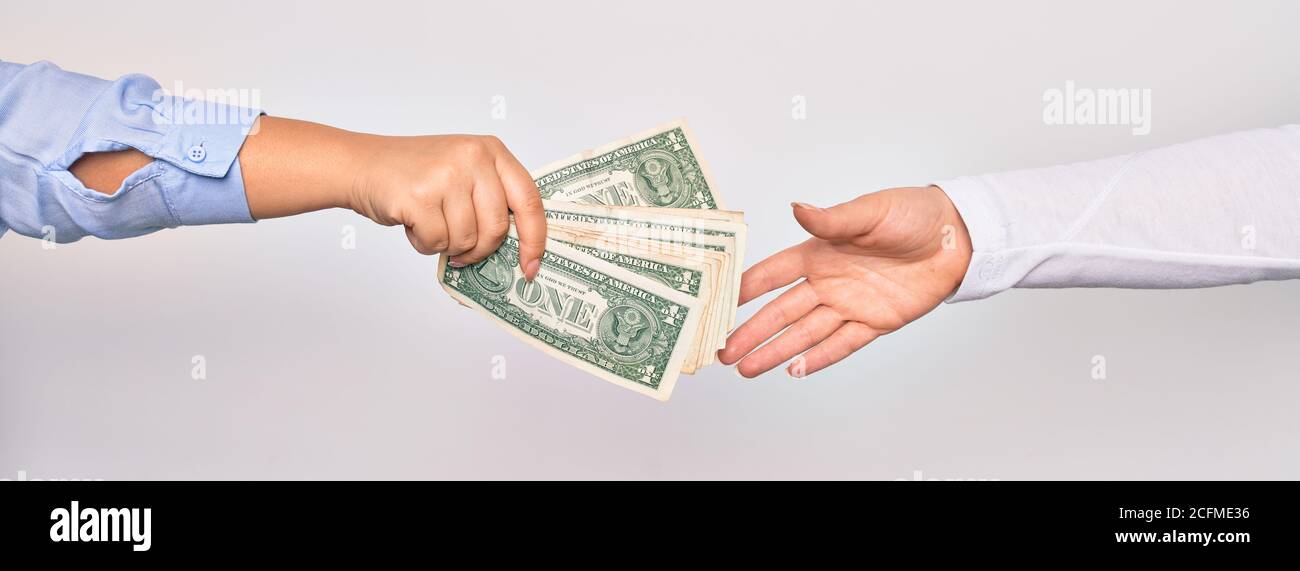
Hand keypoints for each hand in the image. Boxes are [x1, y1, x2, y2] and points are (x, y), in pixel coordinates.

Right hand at [347, 133, 544, 276]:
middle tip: (464, 251)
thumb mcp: (464, 171)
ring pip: (466, 239)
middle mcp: (473, 157)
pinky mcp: (419, 196)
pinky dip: (425, 244)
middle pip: (496, 228)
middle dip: (480, 250)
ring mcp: (446, 175)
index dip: (534, 239)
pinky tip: (414, 223)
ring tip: (430, 223)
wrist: (363, 165)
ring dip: (447, 245)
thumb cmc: (416, 175)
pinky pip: (437, 242)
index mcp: (491, 151)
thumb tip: (519, 250)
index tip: (531, 267)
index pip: (529, 200)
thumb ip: (492, 198)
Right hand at [718, 186, 971, 377]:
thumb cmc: (912, 214)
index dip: (745, 287)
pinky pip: (842, 344)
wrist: (957, 237)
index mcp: (820, 251)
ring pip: (804, 333)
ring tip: (746, 368)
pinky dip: (818, 358)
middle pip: (781, 312)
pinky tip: (793, 369)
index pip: (773, 273)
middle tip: (723, 351)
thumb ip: (831, 219)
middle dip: (751, 331)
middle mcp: (828, 282)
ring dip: (775, 351)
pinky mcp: (876, 323)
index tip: (718, 302)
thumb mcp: (870, 211)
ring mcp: (850, 305)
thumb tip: (796, 208)